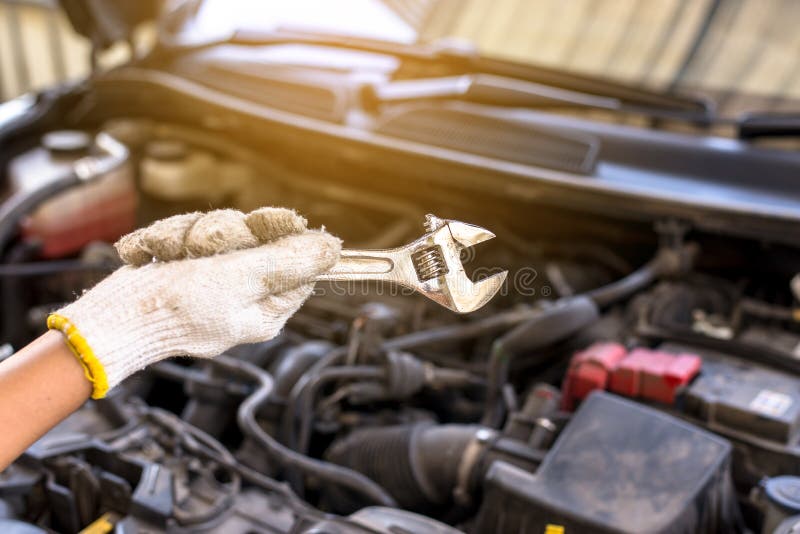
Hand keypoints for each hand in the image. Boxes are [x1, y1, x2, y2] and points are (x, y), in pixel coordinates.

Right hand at [48, 207, 340, 398]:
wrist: (115, 316)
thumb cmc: (177, 307)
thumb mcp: (240, 279)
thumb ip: (287, 261)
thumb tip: (333, 249)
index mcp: (270, 306)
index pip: (299, 260)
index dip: (279, 237)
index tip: (254, 234)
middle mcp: (249, 293)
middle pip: (261, 238)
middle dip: (226, 235)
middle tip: (204, 250)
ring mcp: (219, 278)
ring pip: (225, 230)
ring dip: (194, 235)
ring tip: (175, 255)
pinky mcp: (192, 265)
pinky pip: (195, 232)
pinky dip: (175, 239)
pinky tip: (161, 254)